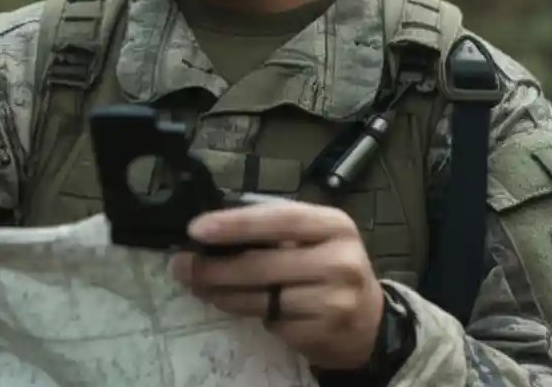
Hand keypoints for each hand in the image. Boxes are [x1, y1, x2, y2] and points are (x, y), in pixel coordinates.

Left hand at [170, 201, 383, 369]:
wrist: (370, 322)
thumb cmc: (331, 269)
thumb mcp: (316, 238)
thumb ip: (275, 230)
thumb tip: (214, 231)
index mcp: (334, 225)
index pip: (279, 219)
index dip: (236, 224)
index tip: (197, 229)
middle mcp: (340, 260)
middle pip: (263, 264)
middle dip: (214, 267)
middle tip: (181, 266)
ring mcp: (335, 300)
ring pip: (262, 298)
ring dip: (223, 294)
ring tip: (200, 287)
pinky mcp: (324, 332)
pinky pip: (272, 323)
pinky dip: (251, 315)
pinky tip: (242, 306)